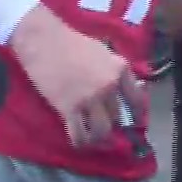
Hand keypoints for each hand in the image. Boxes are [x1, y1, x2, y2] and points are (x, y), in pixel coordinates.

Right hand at [12, 8, 139, 146]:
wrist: (44, 40)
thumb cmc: (71, 42)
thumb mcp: (102, 52)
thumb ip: (114, 71)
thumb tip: (125, 89)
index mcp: (119, 69)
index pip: (137, 99)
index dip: (137, 114)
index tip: (135, 122)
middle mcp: (109, 85)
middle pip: (117, 116)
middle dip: (110, 122)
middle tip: (102, 125)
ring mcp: (90, 98)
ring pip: (101, 130)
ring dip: (98, 137)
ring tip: (92, 138)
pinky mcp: (69, 108)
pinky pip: (80, 134)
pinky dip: (80, 141)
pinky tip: (79, 141)